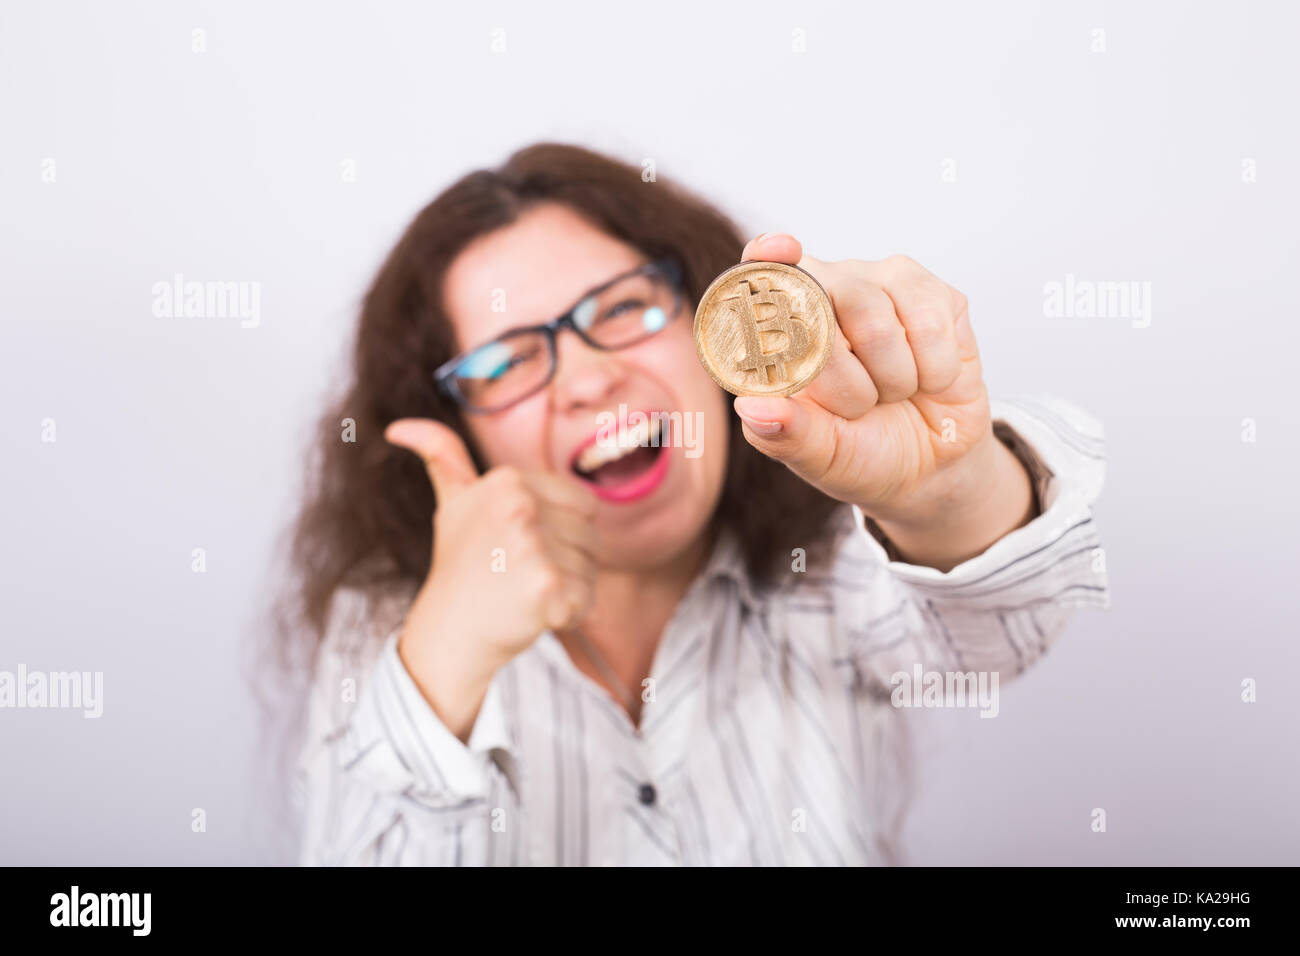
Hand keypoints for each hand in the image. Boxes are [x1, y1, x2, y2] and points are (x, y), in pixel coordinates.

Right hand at [383, 419, 597, 737]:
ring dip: (567, 590)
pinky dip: (567, 614)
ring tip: (523, 593)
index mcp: (509, 479)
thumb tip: (398, 428)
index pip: (585, 505)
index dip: (562, 533)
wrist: (448, 631)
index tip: (519, 547)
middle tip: (518, 575)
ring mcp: (532, 545)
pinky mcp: (546, 585)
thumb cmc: (461, 565)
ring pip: (591, 569)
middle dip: (566, 562)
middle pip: (592, 537)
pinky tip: (532, 614)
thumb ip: (442, 456)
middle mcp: (520, 505)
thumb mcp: (454, 502)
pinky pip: (586, 599)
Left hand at [731, 234, 1034, 568]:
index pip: (766, 271)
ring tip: (891, 394)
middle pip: (823, 299)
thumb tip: (751, 408)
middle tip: (858, 406)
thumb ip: (785, 434)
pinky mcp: (934, 294)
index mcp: (784, 326)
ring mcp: (882, 284)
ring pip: (878, 319)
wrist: (929, 467)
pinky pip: (930, 325)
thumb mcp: (819, 455)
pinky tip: (929, 379)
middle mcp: (829, 291)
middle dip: (841, 374)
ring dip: (890, 379)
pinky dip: (932, 370)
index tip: (779, 252)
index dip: (769, 257)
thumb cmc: (860, 452)